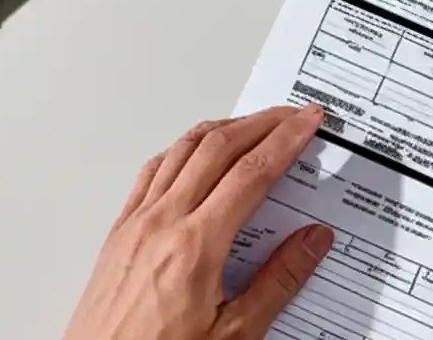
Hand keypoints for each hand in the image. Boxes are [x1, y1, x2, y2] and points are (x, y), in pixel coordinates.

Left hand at [64, 105, 334, 339]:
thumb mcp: (234, 336)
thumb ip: (277, 282)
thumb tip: (314, 240)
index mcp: (196, 246)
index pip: (251, 173)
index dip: (286, 140)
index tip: (308, 122)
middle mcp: (162, 223)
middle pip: (218, 148)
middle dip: (261, 123)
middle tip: (292, 114)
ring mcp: (136, 223)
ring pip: (182, 149)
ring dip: (223, 127)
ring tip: (252, 122)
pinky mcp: (118, 231)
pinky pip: (151, 171)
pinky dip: (181, 148)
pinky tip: (193, 149)